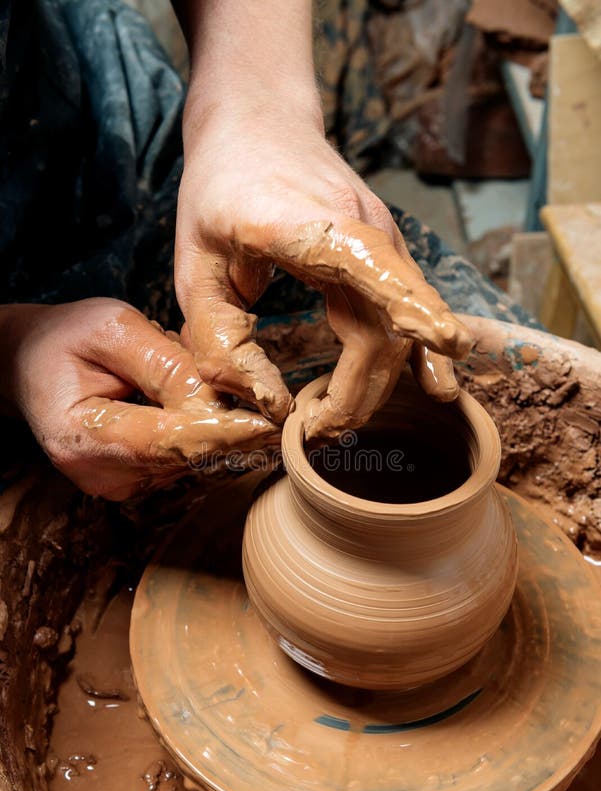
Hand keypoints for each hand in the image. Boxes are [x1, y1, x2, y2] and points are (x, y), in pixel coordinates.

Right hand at [0, 299, 277, 499]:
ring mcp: (119, 484)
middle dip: (230, 424)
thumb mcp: (112, 328)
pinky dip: (197, 426)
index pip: (170, 441)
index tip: (273, 423)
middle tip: (263, 396)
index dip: (226, 432)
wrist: (31, 362)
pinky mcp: (138, 481)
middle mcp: (101, 474)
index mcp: (82, 437)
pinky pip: (186, 456)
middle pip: (188, 455)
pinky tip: (182, 397)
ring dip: (211, 420)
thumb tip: (218, 398)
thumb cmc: (67, 339)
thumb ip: (164, 364)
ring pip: (193, 457)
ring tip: (189, 376)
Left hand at [175, 102, 472, 439]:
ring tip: (335, 423)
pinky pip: (406, 309)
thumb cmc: (220, 191)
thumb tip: (267, 403)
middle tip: (316, 434)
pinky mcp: (385, 251)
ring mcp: (380, 237)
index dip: (404, 300)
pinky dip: (415, 353)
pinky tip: (434, 386)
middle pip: (384, 323)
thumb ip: (218, 335)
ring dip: (375, 383)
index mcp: (300, 221)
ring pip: (399, 325)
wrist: (258, 122)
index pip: (364, 258)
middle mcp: (358, 225)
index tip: (442, 341)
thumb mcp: (192, 264)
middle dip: (357, 393)